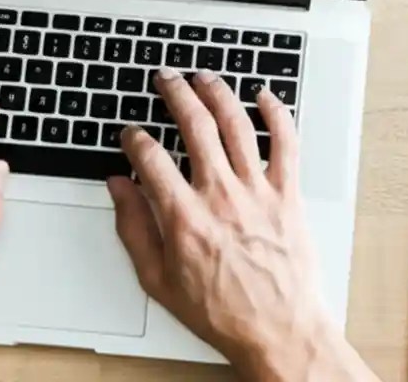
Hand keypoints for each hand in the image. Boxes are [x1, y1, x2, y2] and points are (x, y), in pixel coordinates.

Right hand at [108, 68, 376, 381]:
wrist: (278, 330)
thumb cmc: (222, 312)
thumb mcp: (158, 281)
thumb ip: (134, 229)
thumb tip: (119, 189)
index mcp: (185, 218)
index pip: (150, 158)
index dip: (134, 139)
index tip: (131, 134)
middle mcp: (221, 196)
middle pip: (194, 125)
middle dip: (175, 93)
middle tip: (166, 79)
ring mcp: (258, 191)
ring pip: (237, 124)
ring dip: (218, 93)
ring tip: (204, 77)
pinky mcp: (288, 194)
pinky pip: (287, 142)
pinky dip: (277, 114)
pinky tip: (265, 97)